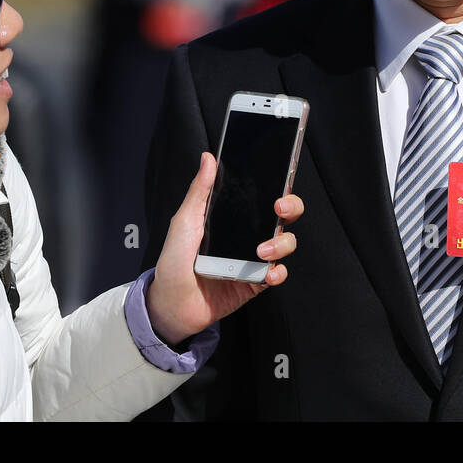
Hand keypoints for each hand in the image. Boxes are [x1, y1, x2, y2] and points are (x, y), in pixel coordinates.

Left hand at [146, 152, 302, 345]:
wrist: (171, 304)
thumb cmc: (174, 261)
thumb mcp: (185, 221)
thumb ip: (200, 191)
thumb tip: (208, 158)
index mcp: (233, 217)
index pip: (263, 198)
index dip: (278, 189)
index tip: (278, 186)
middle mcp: (248, 235)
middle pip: (284, 217)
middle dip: (291, 209)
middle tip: (279, 210)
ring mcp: (253, 258)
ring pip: (285, 243)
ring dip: (281, 244)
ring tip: (261, 252)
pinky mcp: (255, 282)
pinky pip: (277, 274)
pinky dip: (278, 273)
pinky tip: (268, 274)